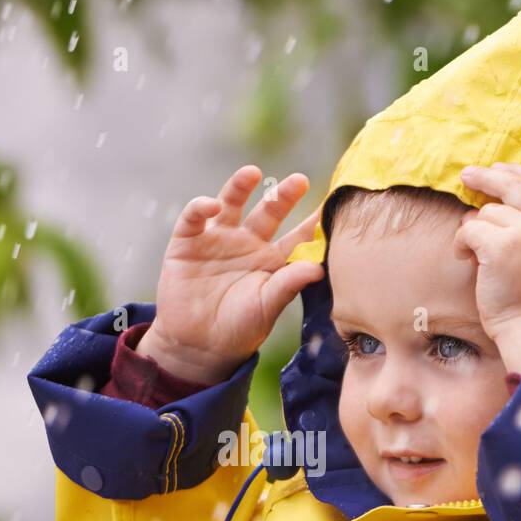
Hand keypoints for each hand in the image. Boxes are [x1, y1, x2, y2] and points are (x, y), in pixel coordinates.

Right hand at [136, 165, 322, 384]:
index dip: (313, 222)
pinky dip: (201, 208)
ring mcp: (218, 239)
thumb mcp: (266, 307)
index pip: (297, 236)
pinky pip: (194, 217)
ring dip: (240, 186)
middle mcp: (247, 244)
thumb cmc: (238, 329)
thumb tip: (318, 268)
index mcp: (272, 260)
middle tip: (300, 181)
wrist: (197, 346)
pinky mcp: (188, 242)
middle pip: (268, 211)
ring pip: (232, 204)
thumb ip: (288, 285)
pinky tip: (213, 206)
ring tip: (253, 173)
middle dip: (282, 196)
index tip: (332, 207)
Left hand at [454, 162, 520, 347]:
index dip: (517, 171)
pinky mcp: (500, 246)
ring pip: (486, 212)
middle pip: (512, 184)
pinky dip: (462, 243)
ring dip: (474, 230)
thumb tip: (493, 202)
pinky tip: (465, 259)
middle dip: (486, 177)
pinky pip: (469, 229)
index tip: (498, 169)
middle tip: (466, 176)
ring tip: (476, 255)